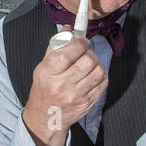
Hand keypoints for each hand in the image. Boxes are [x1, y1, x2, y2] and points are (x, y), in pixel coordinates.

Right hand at [23, 26, 106, 145]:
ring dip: (96, 63)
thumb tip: (67, 29)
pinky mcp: (88, 102)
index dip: (79, 43)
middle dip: (89, 52)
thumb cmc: (44, 90)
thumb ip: (55, 47)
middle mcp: (62, 85)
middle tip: (85, 53)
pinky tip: (92, 75)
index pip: (68, 53)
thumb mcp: (42, 68)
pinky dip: (101, 75)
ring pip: (98, 71)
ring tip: (89, 64)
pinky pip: (103, 83)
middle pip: (87, 61)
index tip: (82, 41)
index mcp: (48, 73)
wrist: (46, 117)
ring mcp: (76, 95)